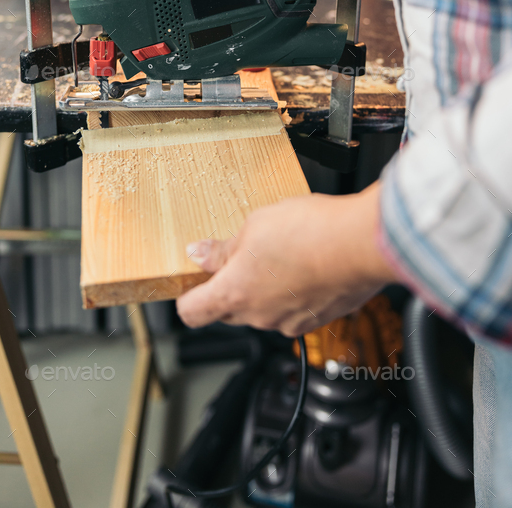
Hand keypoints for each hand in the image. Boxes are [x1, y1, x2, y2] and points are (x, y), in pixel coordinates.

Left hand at [176, 182, 397, 336]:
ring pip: (264, 310)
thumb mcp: (253, 226)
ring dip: (265, 288)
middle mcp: (260, 317)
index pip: (192, 312)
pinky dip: (293, 293)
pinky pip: (294, 310)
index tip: (191, 282)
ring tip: (279, 254)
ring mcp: (291, 322)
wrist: (361, 243)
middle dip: (229, 287)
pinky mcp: (318, 319)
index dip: (187, 296)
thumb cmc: (310, 233)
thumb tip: (201, 255)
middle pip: (228, 311)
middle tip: (240, 255)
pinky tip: (303, 264)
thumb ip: (223, 249)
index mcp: (234, 294)